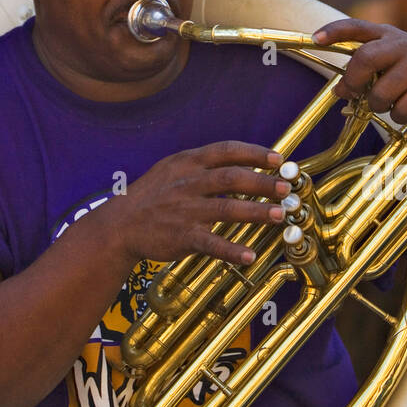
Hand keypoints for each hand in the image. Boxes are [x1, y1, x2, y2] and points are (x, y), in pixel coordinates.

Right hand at [108, 141, 293, 267]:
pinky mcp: (182, 236)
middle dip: (263, 182)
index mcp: (187, 162)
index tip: (279, 159)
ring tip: (281, 216)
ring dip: (258, 212)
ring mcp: (185, 209)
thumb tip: (242, 163)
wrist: (119, 224)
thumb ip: (203, 165)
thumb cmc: (152, 195)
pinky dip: (232, 250)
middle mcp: (188, 182)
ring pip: (228, 208)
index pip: (226, 150)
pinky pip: (211, 243)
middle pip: (232, 177)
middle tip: (287, 188)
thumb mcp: (173, 168)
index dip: (255, 153)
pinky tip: (250, 255)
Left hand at [312, 19, 406, 126]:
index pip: (356, 26)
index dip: (334, 31)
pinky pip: (400, 110)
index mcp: (389, 35)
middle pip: (364, 60)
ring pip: (380, 93)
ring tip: (391, 101)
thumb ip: (367, 67)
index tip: (316, 39)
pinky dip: (399, 116)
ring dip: (379, 105)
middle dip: (352, 82)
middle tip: (351, 93)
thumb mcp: (394, 59)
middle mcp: (403, 45)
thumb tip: (339, 91)